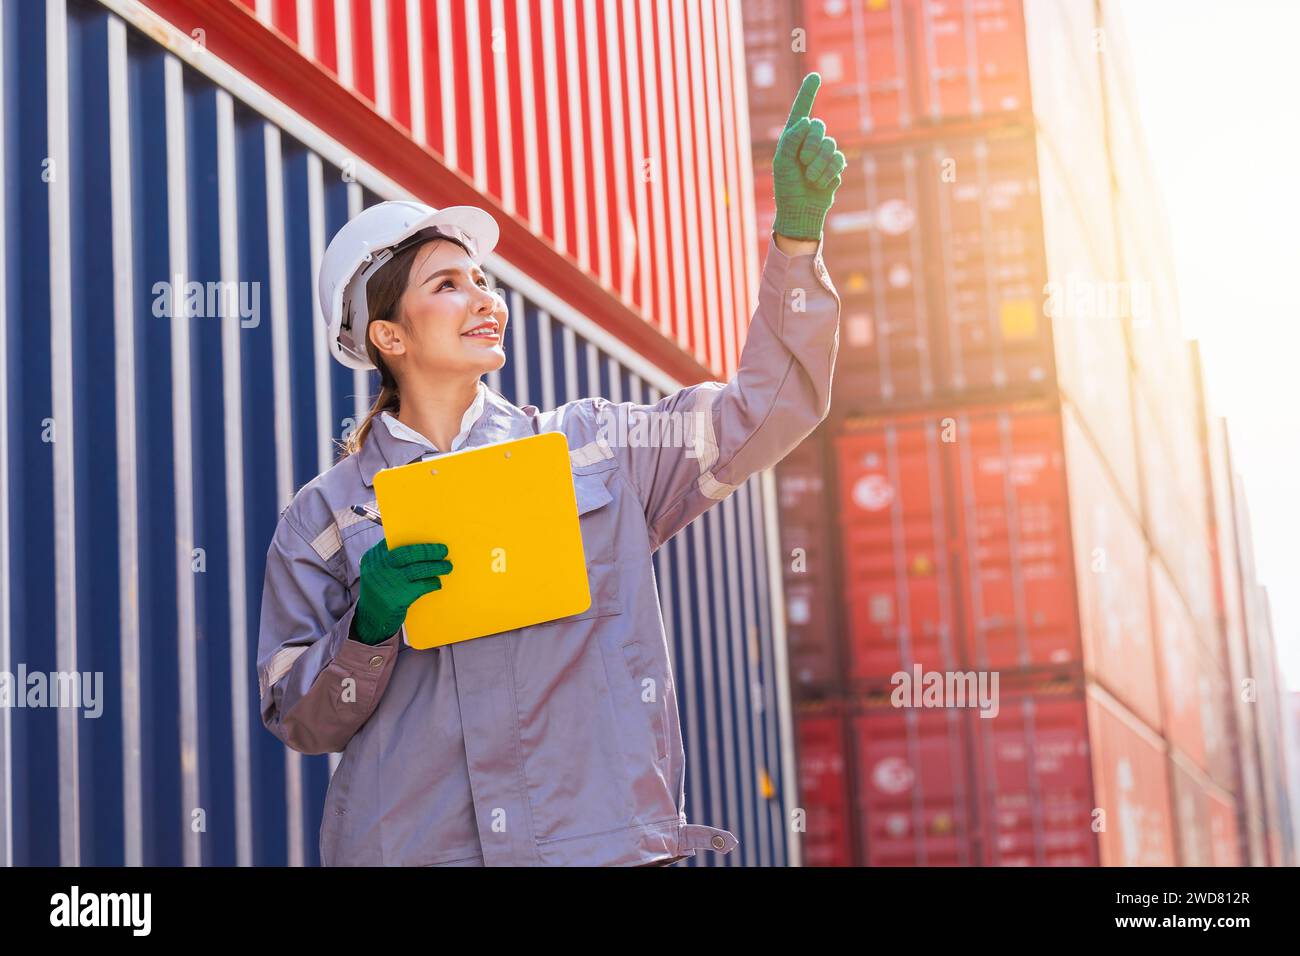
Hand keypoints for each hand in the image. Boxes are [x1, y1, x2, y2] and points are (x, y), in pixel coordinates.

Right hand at [351, 540, 452, 644]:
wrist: (371, 619)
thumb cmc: (380, 590)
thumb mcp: (377, 572)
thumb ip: (390, 559)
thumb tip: (421, 547)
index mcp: (372, 558)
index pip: (392, 541)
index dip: (412, 537)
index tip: (428, 535)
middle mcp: (378, 568)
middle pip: (408, 553)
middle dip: (428, 550)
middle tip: (443, 550)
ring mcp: (389, 582)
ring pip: (418, 569)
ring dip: (436, 567)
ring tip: (447, 566)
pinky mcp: (398, 597)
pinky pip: (422, 586)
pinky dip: (432, 583)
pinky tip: (437, 582)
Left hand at [771, 73, 845, 240]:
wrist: (800, 210)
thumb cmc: (787, 187)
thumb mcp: (782, 161)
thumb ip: (791, 138)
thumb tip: (807, 121)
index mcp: (793, 137)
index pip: (801, 110)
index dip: (808, 92)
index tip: (815, 75)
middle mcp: (809, 142)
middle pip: (819, 127)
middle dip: (812, 146)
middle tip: (803, 164)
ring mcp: (823, 153)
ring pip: (830, 146)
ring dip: (819, 165)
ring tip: (810, 179)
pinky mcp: (835, 166)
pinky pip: (838, 160)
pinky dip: (828, 173)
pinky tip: (820, 183)